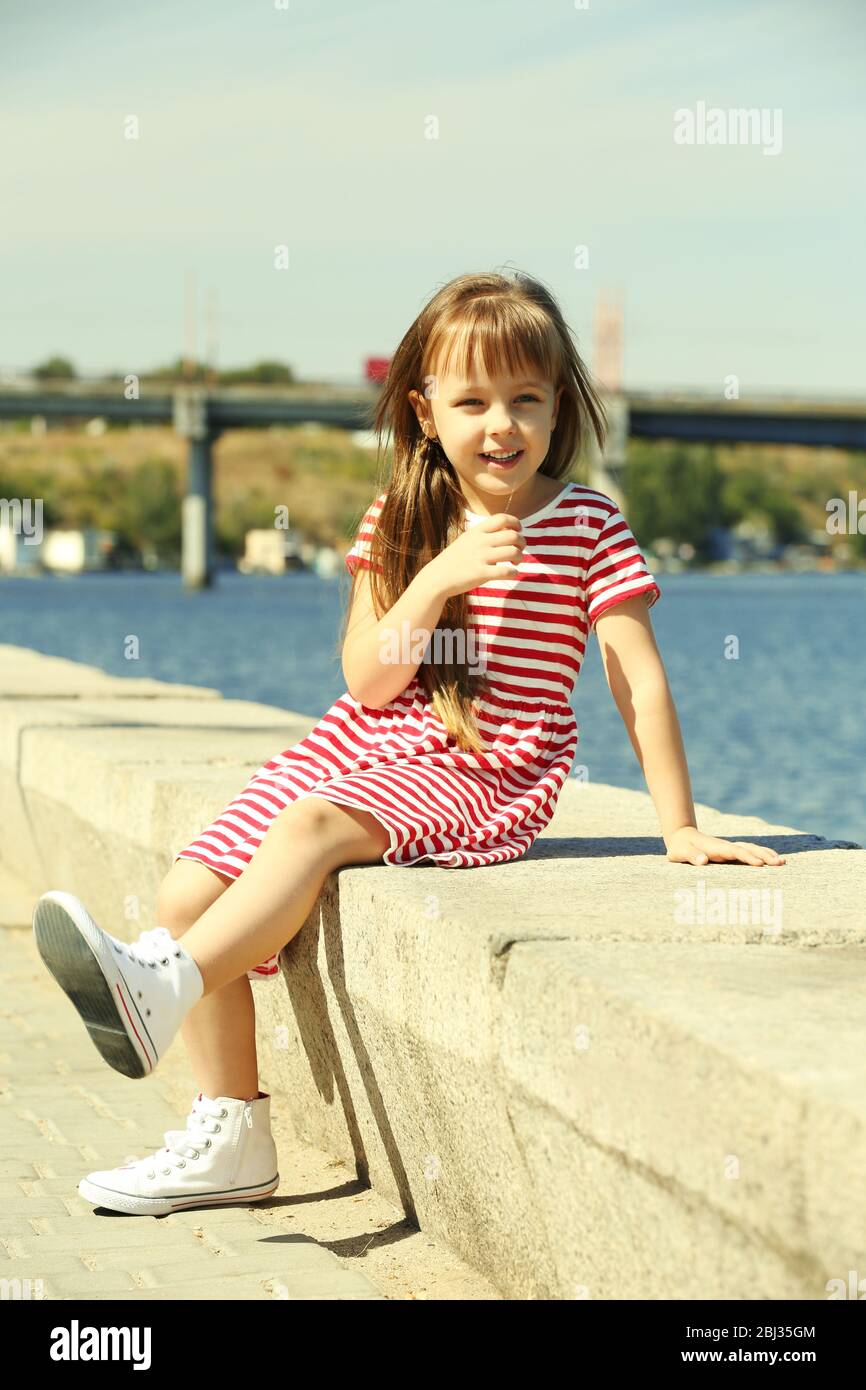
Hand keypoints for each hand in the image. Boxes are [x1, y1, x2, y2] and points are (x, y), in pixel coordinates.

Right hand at [426, 513, 525, 599]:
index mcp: (476, 531)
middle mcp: (480, 542)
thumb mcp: (467, 540)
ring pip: (513, 552)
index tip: (518, 531)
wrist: (437, 577)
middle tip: (519, 550)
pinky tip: (511, 574)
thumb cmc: (455, 560)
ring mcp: (481, 557)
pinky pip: (506, 571)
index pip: (502, 518)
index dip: (516, 523)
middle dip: (522, 543)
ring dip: (520, 557)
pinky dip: (513, 573)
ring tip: (516, 562)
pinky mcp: (481, 573)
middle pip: (513, 536)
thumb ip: (485, 535)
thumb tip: (509, 532)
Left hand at [665, 826, 785, 866]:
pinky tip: (774, 859)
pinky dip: (763, 854)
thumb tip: (703, 860)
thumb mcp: (680, 853)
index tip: (759, 864)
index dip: (747, 857)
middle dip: (764, 855)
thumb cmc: (680, 848)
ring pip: (752, 849)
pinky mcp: (731, 852)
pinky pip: (750, 852)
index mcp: (715, 848)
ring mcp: (730, 848)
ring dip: (767, 854)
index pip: (734, 852)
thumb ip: (691, 856)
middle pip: (748, 849)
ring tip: (783, 862)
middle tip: (780, 863)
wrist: (681, 836)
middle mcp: (726, 846)